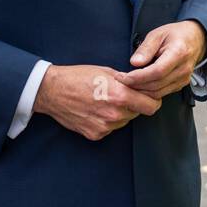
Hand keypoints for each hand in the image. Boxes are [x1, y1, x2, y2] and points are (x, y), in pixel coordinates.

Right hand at [33, 63, 160, 140]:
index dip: (153, 100)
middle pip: (138, 113)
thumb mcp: (106, 72)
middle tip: (122, 95)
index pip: (151, 106)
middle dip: (135, 105)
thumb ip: (127, 81)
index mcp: (120, 96)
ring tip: (105, 101)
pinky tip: (96, 110)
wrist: (52, 91)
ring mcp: (105, 126)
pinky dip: (107, 121)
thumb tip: (143, 85)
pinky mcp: (95, 134)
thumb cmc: (78, 77)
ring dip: (121, 113)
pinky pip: (110, 128)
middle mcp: (114, 114)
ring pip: (124, 121)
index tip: (150, 97)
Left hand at [112, 20, 206, 100]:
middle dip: (136, 85)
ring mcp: (184, 79)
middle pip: (157, 84)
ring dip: (141, 91)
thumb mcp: (157, 34)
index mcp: (179, 53)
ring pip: (159, 92)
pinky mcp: (181, 85)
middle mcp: (184, 69)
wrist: (195, 39)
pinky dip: (148, 92)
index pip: (157, 71)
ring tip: (127, 83)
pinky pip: (162, 93)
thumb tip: (134, 63)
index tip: (122, 76)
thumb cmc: (175, 34)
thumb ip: (146, 48)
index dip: (138, 77)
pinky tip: (138, 85)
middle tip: (120, 80)